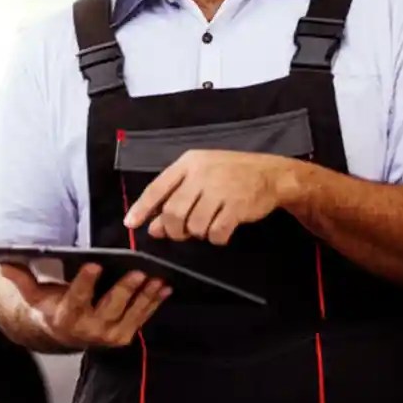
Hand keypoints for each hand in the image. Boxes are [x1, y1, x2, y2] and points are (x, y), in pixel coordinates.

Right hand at [0, 262, 169, 349]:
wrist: (62, 334)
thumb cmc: (50, 307)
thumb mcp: (34, 295)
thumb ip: (22, 278)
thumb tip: (3, 261)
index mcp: (66, 317)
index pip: (77, 297)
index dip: (86, 282)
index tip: (94, 264)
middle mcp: (89, 329)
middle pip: (111, 306)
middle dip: (125, 288)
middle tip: (138, 270)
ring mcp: (110, 335)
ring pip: (132, 312)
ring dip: (146, 294)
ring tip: (157, 277)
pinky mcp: (124, 336)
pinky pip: (142, 318)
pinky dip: (154, 302)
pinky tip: (164, 287)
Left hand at [124, 150, 297, 244]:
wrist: (271, 174)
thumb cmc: (230, 173)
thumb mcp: (200, 176)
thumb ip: (175, 197)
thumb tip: (153, 227)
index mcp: (188, 163)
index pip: (157, 188)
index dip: (142, 208)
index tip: (131, 224)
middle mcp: (201, 174)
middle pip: (173, 212)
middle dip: (173, 229)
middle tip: (180, 233)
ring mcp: (220, 190)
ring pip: (193, 226)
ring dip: (196, 233)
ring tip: (205, 226)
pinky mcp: (237, 207)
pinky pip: (216, 233)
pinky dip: (216, 238)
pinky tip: (221, 231)